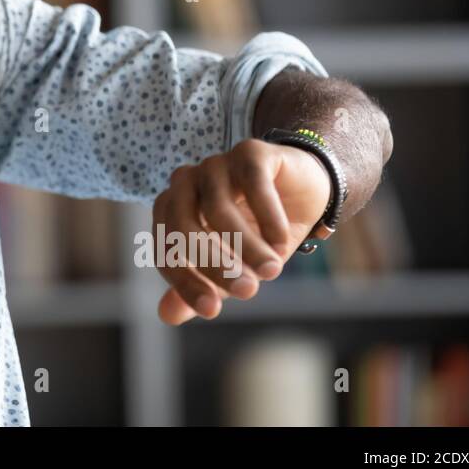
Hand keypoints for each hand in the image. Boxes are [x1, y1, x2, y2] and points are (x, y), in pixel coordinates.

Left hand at [152, 139, 330, 324]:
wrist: (302, 193)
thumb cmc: (258, 232)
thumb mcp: (231, 266)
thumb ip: (198, 288)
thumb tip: (165, 315)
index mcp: (171, 210)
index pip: (167, 250)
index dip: (186, 282)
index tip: (212, 311)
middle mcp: (185, 183)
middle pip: (183, 226)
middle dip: (214, 265)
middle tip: (246, 292)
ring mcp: (215, 164)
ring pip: (217, 208)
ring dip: (246, 246)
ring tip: (272, 272)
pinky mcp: (249, 152)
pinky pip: (252, 184)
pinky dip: (267, 216)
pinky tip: (282, 241)